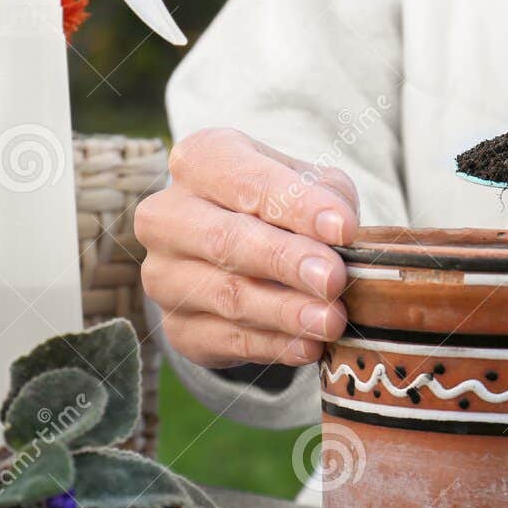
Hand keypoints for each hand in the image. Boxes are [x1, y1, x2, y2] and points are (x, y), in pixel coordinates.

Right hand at [135, 128, 357, 367]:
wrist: (247, 255)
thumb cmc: (282, 206)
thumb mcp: (311, 185)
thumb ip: (327, 199)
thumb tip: (340, 232)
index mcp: (199, 161)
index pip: (247, 181)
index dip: (297, 206)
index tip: (343, 229)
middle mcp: (167, 216)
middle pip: (225, 240)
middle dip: (285, 261)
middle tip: (333, 280)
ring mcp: (164, 275)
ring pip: (226, 295)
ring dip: (284, 311)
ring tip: (331, 320)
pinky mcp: (177, 327)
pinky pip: (226, 339)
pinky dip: (273, 345)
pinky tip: (309, 346)